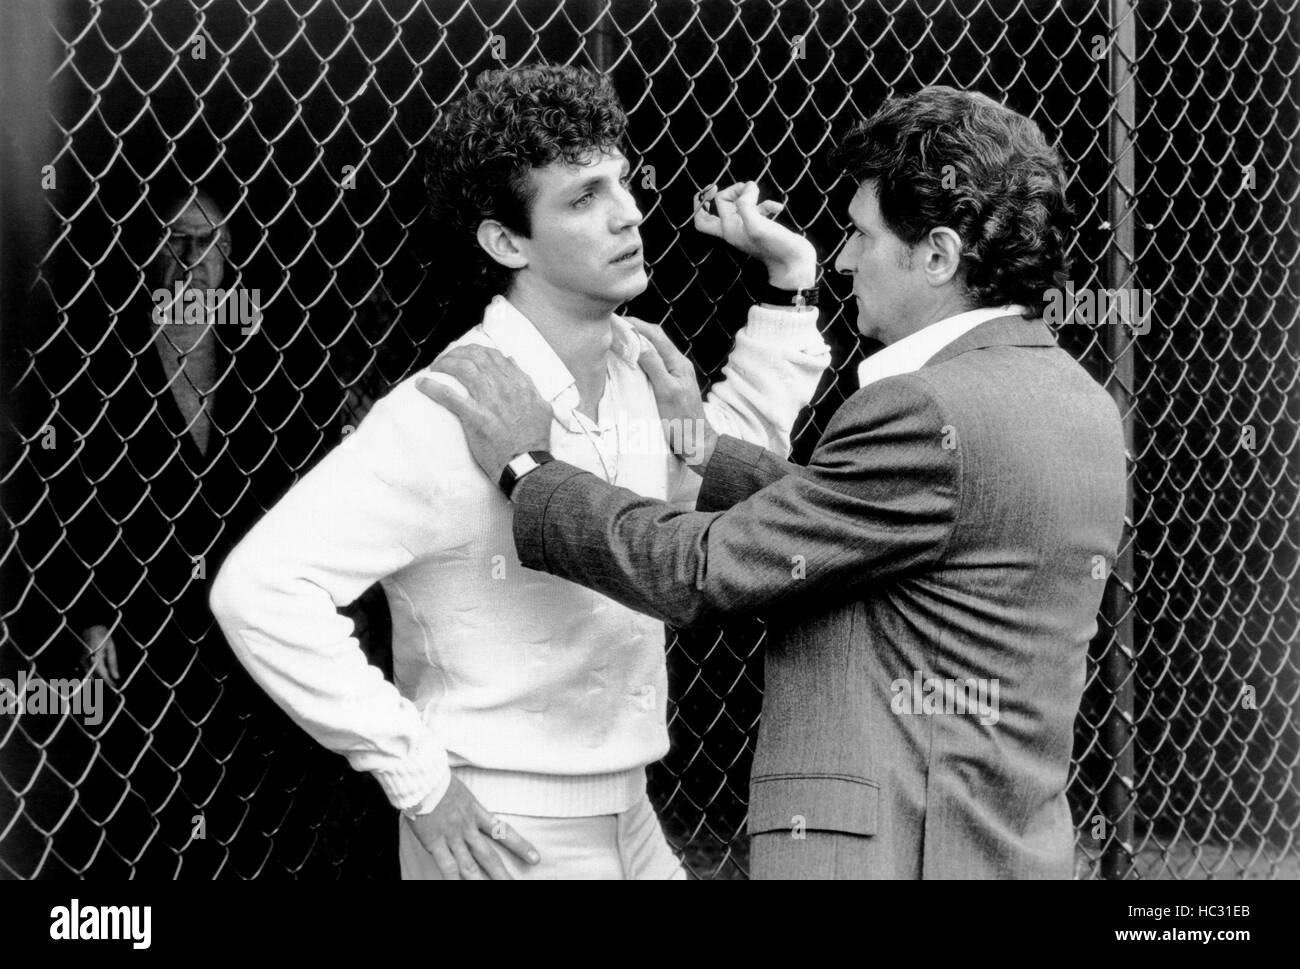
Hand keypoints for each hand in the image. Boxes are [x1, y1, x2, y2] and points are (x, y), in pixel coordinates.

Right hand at [82, 625, 118, 687]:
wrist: (87, 624)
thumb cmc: (102, 634)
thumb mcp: (111, 647)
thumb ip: (113, 663)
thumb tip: (116, 677)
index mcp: (95, 657)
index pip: (102, 675)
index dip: (108, 682)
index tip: (114, 686)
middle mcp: (85, 661)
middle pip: (93, 677)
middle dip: (101, 682)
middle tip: (110, 684)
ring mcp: (79, 660)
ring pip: (87, 675)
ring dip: (95, 678)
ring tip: (105, 679)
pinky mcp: (77, 659)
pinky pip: (83, 670)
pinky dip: (90, 673)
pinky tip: (96, 673)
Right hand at [408, 776, 540, 879]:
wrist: (421, 777)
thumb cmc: (436, 778)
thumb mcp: (459, 788)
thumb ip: (466, 804)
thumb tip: (468, 809)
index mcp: (475, 811)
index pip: (502, 831)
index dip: (520, 846)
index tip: (535, 858)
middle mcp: (467, 827)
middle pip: (489, 855)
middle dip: (502, 873)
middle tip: (514, 884)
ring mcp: (451, 836)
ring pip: (470, 865)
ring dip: (481, 882)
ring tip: (494, 890)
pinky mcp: (434, 842)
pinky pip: (447, 866)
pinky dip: (454, 879)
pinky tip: (461, 887)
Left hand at [416, 345, 552, 485]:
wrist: (527, 463)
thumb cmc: (534, 440)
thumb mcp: (541, 406)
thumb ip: (527, 383)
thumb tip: (512, 362)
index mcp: (520, 384)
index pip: (495, 356)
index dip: (476, 351)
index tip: (466, 355)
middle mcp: (505, 387)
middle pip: (477, 357)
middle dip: (458, 353)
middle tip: (447, 359)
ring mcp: (490, 401)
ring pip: (463, 369)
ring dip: (446, 364)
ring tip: (435, 367)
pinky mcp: (475, 417)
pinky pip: (449, 396)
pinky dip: (433, 387)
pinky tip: (422, 384)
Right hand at [629, 319, 718, 467]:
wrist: (696, 443)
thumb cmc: (681, 421)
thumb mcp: (666, 392)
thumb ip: (654, 366)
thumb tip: (639, 343)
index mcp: (678, 363)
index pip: (656, 334)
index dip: (636, 324)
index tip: (617, 320)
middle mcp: (678, 365)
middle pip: (655, 339)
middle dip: (635, 330)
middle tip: (613, 327)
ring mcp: (675, 375)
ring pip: (654, 351)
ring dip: (637, 343)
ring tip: (617, 340)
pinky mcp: (670, 385)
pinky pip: (653, 365)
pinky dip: (640, 358)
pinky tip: (629, 362)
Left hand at [694, 181, 817, 288]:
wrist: (794, 263)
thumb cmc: (775, 246)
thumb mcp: (756, 224)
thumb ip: (746, 204)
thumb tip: (748, 188)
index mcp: (728, 229)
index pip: (704, 213)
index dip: (704, 199)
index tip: (715, 186)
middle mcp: (735, 229)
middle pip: (716, 211)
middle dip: (726, 194)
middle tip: (739, 188)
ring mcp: (748, 228)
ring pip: (740, 206)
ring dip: (749, 195)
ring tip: (758, 192)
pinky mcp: (763, 227)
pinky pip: (759, 210)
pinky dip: (767, 204)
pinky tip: (777, 207)